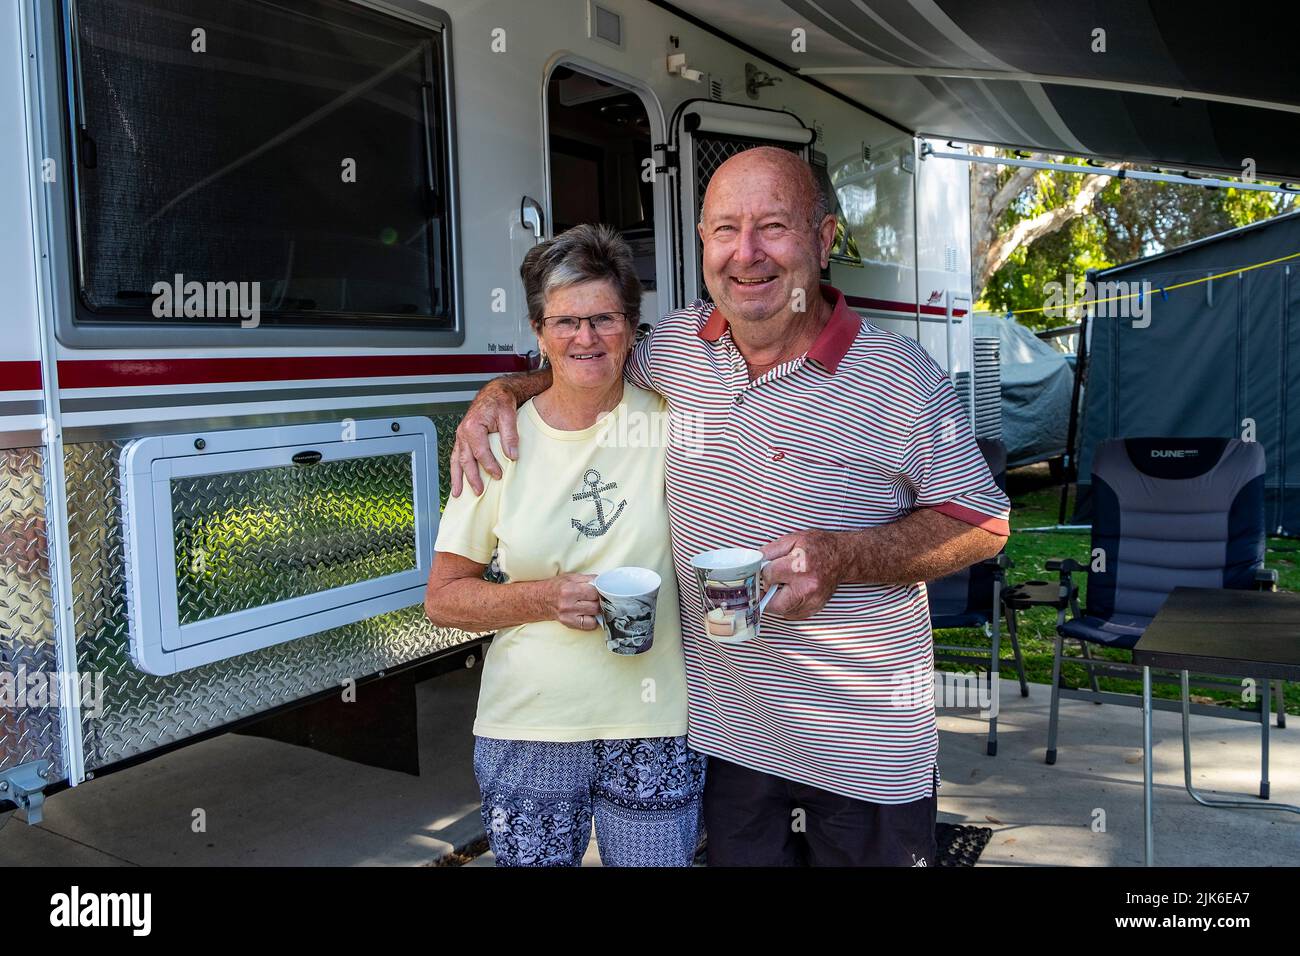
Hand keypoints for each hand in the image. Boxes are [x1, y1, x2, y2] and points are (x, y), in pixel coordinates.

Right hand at [450, 382, 520, 496]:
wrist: (494, 393)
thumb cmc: (500, 402)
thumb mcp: (509, 415)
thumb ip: (509, 436)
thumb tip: (512, 456)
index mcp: (472, 426)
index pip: (480, 452)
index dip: (489, 466)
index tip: (499, 476)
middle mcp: (463, 432)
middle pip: (465, 459)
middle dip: (471, 477)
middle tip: (479, 492)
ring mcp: (461, 436)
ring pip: (456, 460)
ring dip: (457, 478)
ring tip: (458, 494)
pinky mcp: (462, 439)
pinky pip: (456, 456)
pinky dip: (456, 470)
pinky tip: (458, 481)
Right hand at [550, 573, 601, 630]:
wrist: (540, 600)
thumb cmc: (556, 587)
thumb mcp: (570, 577)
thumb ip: (587, 579)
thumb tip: (603, 581)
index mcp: (569, 589)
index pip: (594, 592)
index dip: (599, 590)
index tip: (599, 590)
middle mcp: (568, 603)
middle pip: (596, 604)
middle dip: (598, 600)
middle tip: (595, 598)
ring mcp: (568, 615)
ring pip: (594, 614)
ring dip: (596, 610)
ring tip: (591, 605)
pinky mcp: (569, 623)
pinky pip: (589, 625)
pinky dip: (592, 620)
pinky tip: (588, 614)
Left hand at [760, 530, 842, 618]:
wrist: (843, 557)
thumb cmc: (818, 546)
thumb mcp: (792, 539)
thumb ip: (770, 550)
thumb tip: (755, 561)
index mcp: (799, 566)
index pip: (768, 576)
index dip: (764, 572)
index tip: (767, 569)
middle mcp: (807, 586)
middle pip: (773, 603)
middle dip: (766, 594)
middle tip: (769, 584)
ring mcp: (813, 600)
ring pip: (782, 610)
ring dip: (777, 601)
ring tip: (783, 586)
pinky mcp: (816, 607)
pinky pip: (793, 614)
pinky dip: (788, 606)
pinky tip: (792, 593)